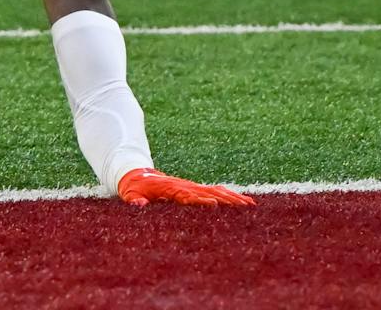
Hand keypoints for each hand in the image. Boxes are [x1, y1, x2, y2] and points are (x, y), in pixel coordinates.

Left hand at [116, 168, 254, 207]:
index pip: (188, 195)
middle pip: (208, 192)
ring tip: (251, 205)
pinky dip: (230, 195)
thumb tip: (138, 204)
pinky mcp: (195, 188)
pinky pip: (215, 191)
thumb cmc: (134, 188)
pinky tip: (243, 201)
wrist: (136, 174)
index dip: (200, 200)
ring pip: (215, 191)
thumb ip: (134, 200)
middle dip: (226, 199)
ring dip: (233, 197)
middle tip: (244, 207)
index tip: (214, 205)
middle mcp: (184, 186)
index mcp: (170, 189)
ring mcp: (191, 186)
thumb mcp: (129, 195)